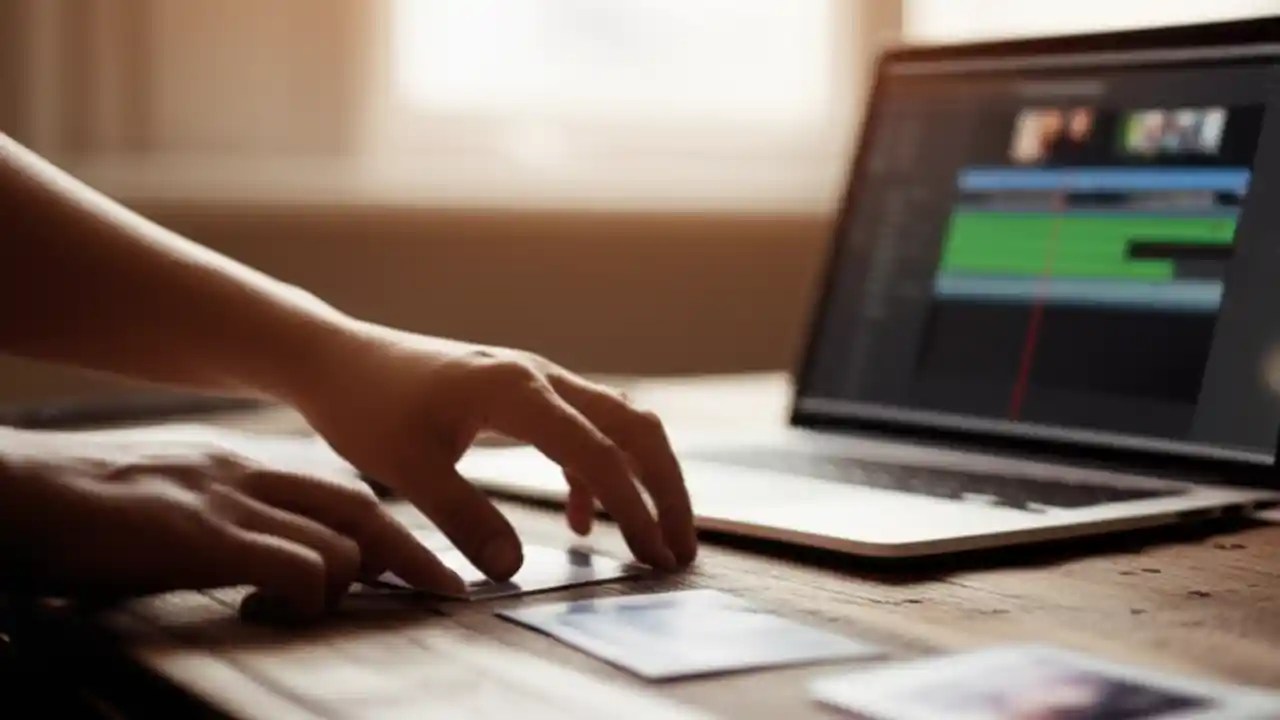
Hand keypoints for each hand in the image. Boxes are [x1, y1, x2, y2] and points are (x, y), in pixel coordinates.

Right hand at [0, 426, 465, 619]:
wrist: (21, 493)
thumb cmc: (89, 514)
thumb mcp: (176, 511)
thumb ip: (231, 529)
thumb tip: (279, 571)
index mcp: (244, 470)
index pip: (341, 496)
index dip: (389, 533)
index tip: (422, 567)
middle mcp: (249, 477)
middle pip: (361, 511)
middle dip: (412, 557)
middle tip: (449, 593)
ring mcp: (228, 502)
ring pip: (338, 542)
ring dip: (345, 586)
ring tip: (311, 609)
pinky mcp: (201, 535)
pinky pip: (292, 564)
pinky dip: (306, 595)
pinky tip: (279, 609)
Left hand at [290, 322, 696, 579]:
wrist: (339, 359)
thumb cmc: (366, 405)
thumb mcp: (405, 467)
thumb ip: (462, 516)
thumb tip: (511, 570)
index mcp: (516, 390)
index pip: (597, 450)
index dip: (634, 505)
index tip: (655, 554)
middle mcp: (540, 377)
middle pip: (631, 428)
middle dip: (665, 489)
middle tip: (680, 551)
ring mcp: (536, 383)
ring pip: (615, 427)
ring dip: (640, 481)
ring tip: (652, 542)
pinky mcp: (524, 397)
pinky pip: (581, 434)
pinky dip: (595, 476)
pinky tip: (581, 521)